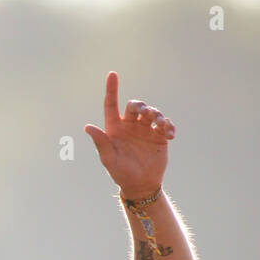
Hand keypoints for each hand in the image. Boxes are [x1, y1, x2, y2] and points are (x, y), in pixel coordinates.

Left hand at [85, 72, 174, 199]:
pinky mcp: (159, 136)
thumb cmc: (120, 172)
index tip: (112, 74)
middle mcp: (130, 125)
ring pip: (152, 113)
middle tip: (146, 113)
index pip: (111, 104)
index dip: (111, 89)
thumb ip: (100, 142)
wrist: (140, 184)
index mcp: (115, 127)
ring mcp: (145, 129)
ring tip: (161, 125)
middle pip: (135, 106)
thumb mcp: (109, 159)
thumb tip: (88, 127)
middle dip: (141, 106)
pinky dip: (169, 126)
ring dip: (157, 115)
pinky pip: (166, 125)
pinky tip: (170, 133)